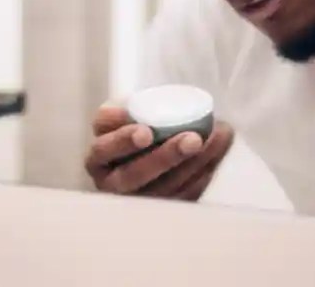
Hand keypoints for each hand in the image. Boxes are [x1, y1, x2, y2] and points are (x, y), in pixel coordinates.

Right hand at [84, 105, 233, 200]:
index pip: (104, 148)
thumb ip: (129, 109)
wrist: (142, 157)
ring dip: (192, 164)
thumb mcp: (123, 116)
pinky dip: (202, 174)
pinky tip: (216, 152)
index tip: (147, 133)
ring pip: (163, 189)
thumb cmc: (132, 129)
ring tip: (215, 139)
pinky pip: (182, 197)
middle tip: (193, 139)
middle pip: (134, 175)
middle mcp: (111, 183)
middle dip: (165, 157)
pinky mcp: (161, 211)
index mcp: (99, 157)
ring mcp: (136, 202)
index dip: (124, 141)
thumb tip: (148, 104)